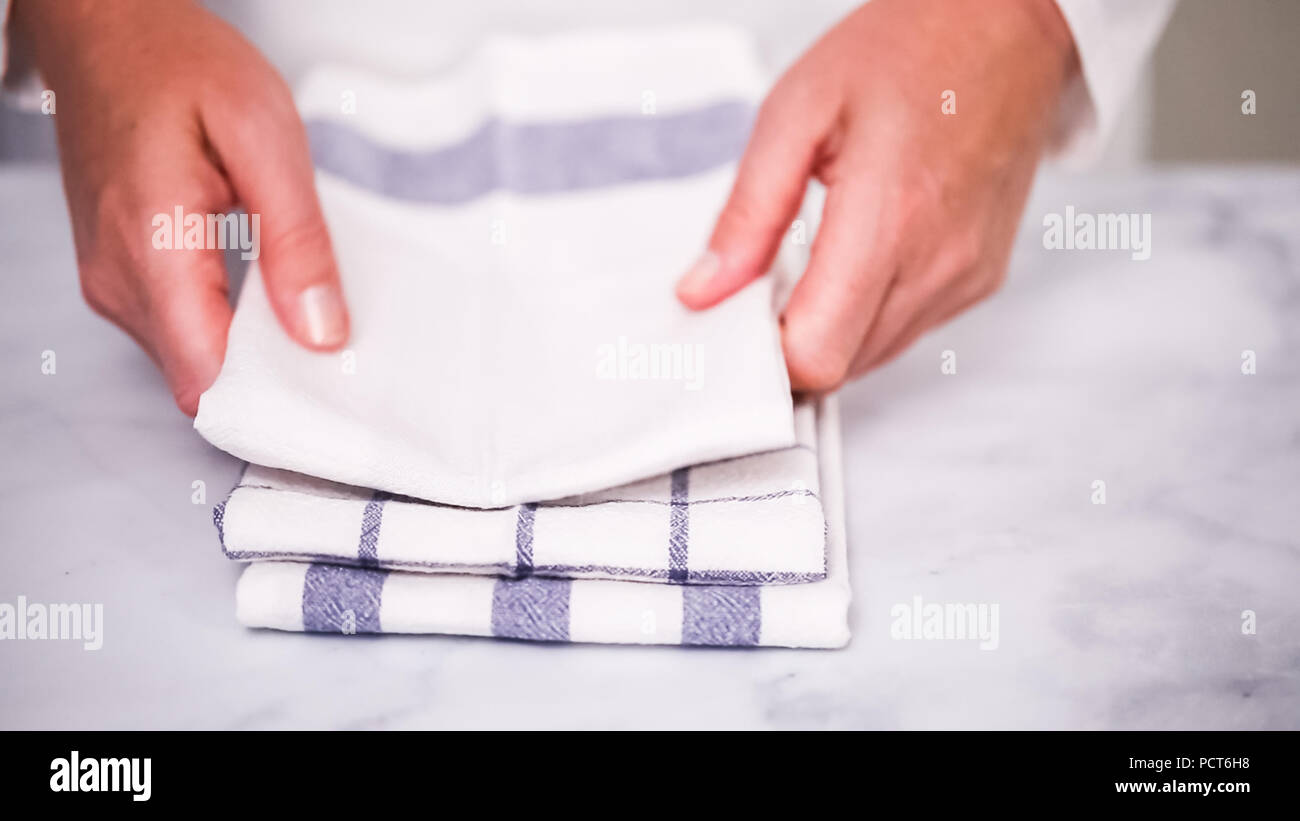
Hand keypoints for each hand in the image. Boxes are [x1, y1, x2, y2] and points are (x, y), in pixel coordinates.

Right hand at [15, 0, 348, 414]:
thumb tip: (320, 331)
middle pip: (204, 381)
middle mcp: (118, 278)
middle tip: (335, 346)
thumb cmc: (179, 64)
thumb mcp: (266, 137)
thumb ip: (296, 241)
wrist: (109, 29)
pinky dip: (229, 324)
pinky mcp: (120, 272)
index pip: (210, 381)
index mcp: (154, 247)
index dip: (274, 400)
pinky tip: (266, 292)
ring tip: (301, 307)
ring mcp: (112, 279)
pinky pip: (181, 329)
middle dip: (273, 376)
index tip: (329, 393)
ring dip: (252, 350)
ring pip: (193, 360)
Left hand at [676, 0, 1078, 390]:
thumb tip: (705, 290)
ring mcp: (967, 277)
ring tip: (821, 255)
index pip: (817, 355)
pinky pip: (908, 329)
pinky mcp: (982, 279)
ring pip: (874, 355)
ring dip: (832, 326)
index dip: (767, 352)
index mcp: (889, 219)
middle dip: (793, 339)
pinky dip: (871, 311)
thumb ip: (748, 214)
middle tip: (769, 280)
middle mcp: (939, 262)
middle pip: (842, 367)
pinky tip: (864, 254)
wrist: (1004, 27)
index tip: (741, 316)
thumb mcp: (797, 112)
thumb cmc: (908, 51)